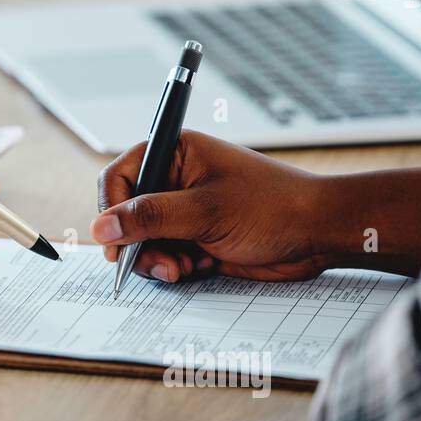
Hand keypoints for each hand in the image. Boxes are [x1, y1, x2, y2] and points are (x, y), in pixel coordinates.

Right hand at [91, 130, 420, 282]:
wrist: (319, 233)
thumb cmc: (272, 207)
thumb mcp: (204, 212)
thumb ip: (149, 218)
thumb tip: (101, 228)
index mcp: (175, 153)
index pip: (120, 177)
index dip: (111, 210)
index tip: (114, 242)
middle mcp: (176, 179)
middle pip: (128, 213)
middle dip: (137, 243)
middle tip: (155, 263)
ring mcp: (186, 210)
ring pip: (145, 240)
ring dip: (156, 259)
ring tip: (181, 268)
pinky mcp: (197, 236)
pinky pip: (166, 254)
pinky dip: (174, 266)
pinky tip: (197, 267)